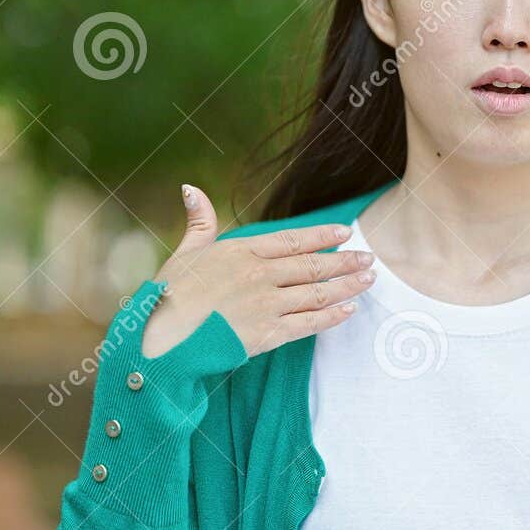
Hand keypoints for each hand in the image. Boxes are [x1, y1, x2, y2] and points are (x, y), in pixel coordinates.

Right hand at [140, 183, 374, 359]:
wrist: (161, 341)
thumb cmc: (168, 296)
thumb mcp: (184, 253)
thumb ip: (199, 222)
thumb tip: (191, 188)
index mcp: (241, 252)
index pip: (292, 240)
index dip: (322, 236)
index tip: (345, 233)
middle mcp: (259, 276)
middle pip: (312, 267)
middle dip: (345, 262)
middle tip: (369, 259)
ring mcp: (265, 306)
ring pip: (317, 294)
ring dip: (346, 286)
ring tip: (367, 281)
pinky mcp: (267, 335)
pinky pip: (308, 324)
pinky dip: (331, 316)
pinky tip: (348, 310)